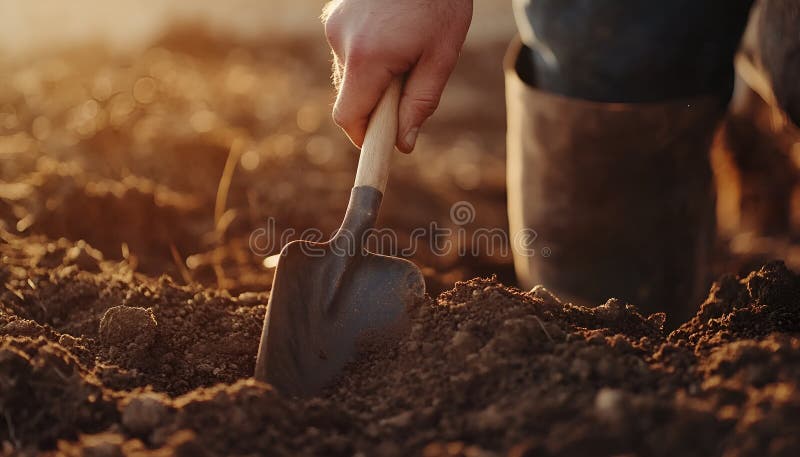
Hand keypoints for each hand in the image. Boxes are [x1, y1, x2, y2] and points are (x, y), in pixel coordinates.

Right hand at [323, 0, 471, 151]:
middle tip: (408, 88)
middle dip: (374, 105)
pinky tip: (391, 36)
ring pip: (348, 76)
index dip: (364, 136)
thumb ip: (420, 102)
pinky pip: (346, 53)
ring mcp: (333, 26)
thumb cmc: (440, 2)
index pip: (348, 117)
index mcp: (367, 58)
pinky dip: (366, 59)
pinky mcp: (333, 16)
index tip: (381, 143)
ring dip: (371, 80)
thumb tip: (403, 143)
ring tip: (404, 53)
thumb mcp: (441, 56)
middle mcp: (341, 42)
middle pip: (349, 98)